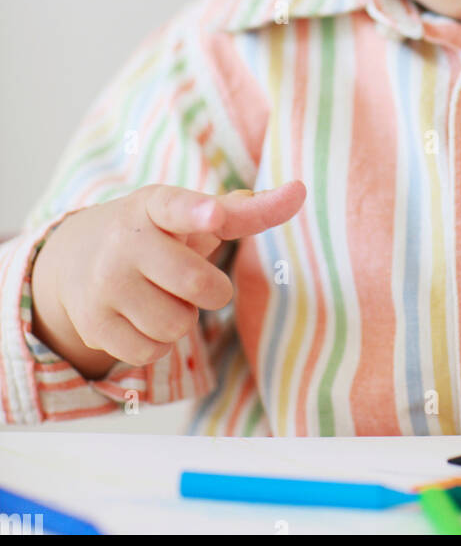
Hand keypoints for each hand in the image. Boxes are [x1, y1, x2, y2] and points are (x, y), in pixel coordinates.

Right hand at [31, 181, 305, 371]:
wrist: (75, 257)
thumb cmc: (159, 233)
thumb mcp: (195, 215)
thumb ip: (247, 210)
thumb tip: (300, 192)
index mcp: (156, 205)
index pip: (178, 207)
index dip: (200, 213)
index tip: (215, 215)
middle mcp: (125, 241)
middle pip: (197, 285)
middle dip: (210, 290)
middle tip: (191, 278)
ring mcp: (104, 284)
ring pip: (176, 326)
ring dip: (180, 318)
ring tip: (159, 295)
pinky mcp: (93, 324)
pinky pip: (150, 353)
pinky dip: (157, 343)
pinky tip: (139, 317)